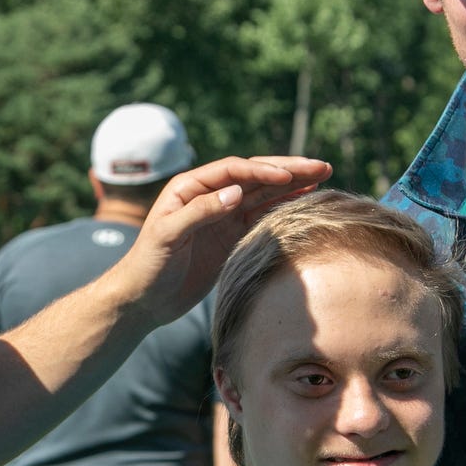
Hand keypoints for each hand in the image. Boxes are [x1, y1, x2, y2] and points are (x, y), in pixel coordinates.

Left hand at [113, 157, 327, 323]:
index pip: (233, 170)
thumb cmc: (148, 265)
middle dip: (288, 170)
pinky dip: (283, 206)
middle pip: (254, 176)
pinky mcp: (231, 235)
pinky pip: (262, 215)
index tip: (288, 176)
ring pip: (263, 193)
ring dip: (291, 185)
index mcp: (190, 187)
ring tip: (321, 176)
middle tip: (322, 167)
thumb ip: (200, 212)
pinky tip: (303, 200)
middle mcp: (209, 195)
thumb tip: (237, 193)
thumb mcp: (168, 236)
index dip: (262, 171)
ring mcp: (223, 215)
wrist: (143, 299)